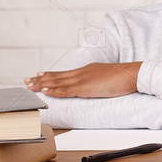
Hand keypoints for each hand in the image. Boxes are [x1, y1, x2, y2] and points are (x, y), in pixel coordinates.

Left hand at [26, 61, 141, 97]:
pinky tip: (45, 91)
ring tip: (30, 85)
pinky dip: (55, 90)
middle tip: (27, 81)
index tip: (39, 75)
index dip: (51, 74)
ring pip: (58, 82)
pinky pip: (67, 89)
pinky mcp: (86, 87)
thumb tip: (94, 85)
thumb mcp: (108, 77)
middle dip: (41, 79)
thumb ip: (98, 80)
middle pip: (58, 76)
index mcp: (88, 70)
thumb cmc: (125, 77)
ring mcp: (83, 79)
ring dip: (42, 84)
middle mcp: (82, 72)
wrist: (134, 74)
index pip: (65, 73)